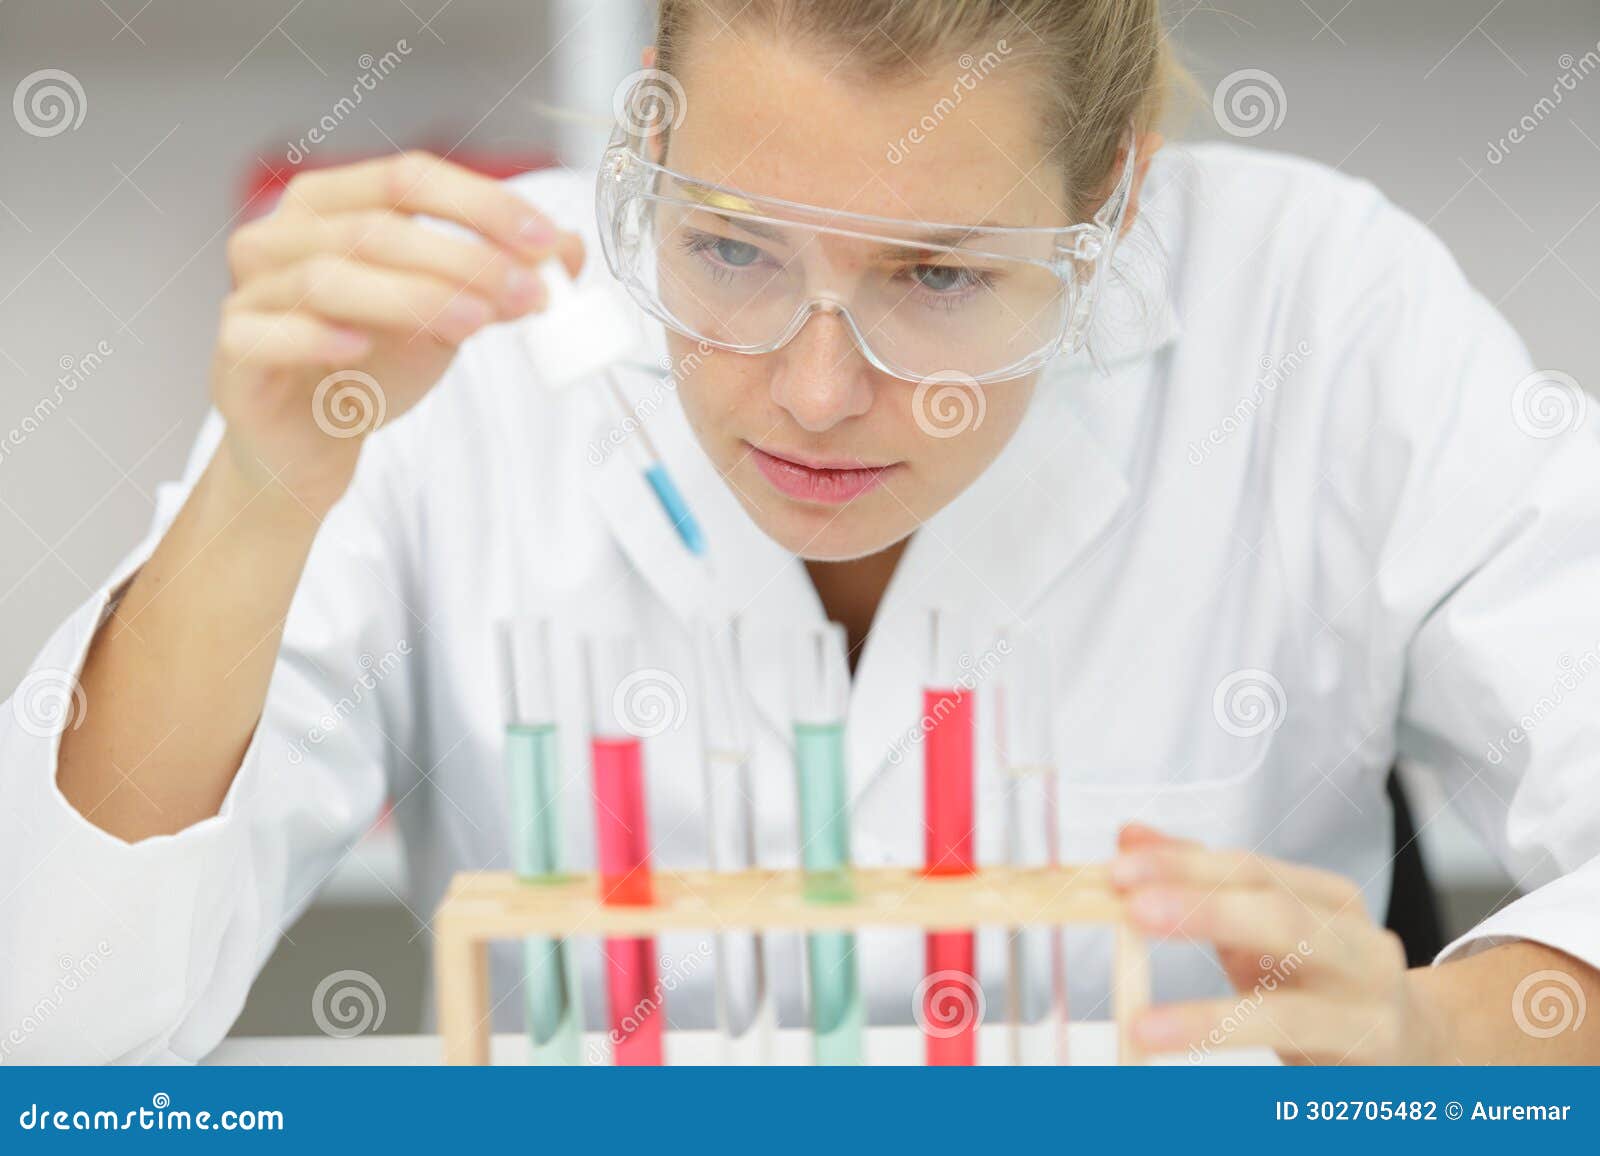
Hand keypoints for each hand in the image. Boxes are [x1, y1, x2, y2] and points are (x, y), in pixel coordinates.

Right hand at [212, 150, 582, 515]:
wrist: (314, 442)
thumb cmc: (373, 364)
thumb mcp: (450, 316)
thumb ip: (500, 280)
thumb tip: (567, 250)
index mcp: (332, 204)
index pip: (408, 178)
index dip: (480, 204)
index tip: (544, 242)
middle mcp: (281, 234)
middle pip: (374, 228)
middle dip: (461, 259)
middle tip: (526, 292)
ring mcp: (250, 290)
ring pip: (327, 277)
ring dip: (412, 297)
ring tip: (477, 323)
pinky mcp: (234, 350)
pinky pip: (268, 332)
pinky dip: (317, 336)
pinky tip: (363, 349)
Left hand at [1109, 823, 1452, 1063]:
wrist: (1421, 1046)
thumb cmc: (1325, 980)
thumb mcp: (1264, 925)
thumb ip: (1200, 881)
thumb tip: (1130, 835)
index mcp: (1330, 900)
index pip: (1252, 870)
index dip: (1185, 865)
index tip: (1119, 866)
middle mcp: (1360, 947)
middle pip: (1281, 919)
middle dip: (1205, 911)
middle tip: (1133, 911)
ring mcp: (1371, 1013)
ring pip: (1292, 1013)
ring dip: (1212, 1019)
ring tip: (1145, 1026)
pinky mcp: (1369, 1071)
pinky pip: (1299, 1070)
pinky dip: (1245, 1070)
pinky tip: (1199, 1066)